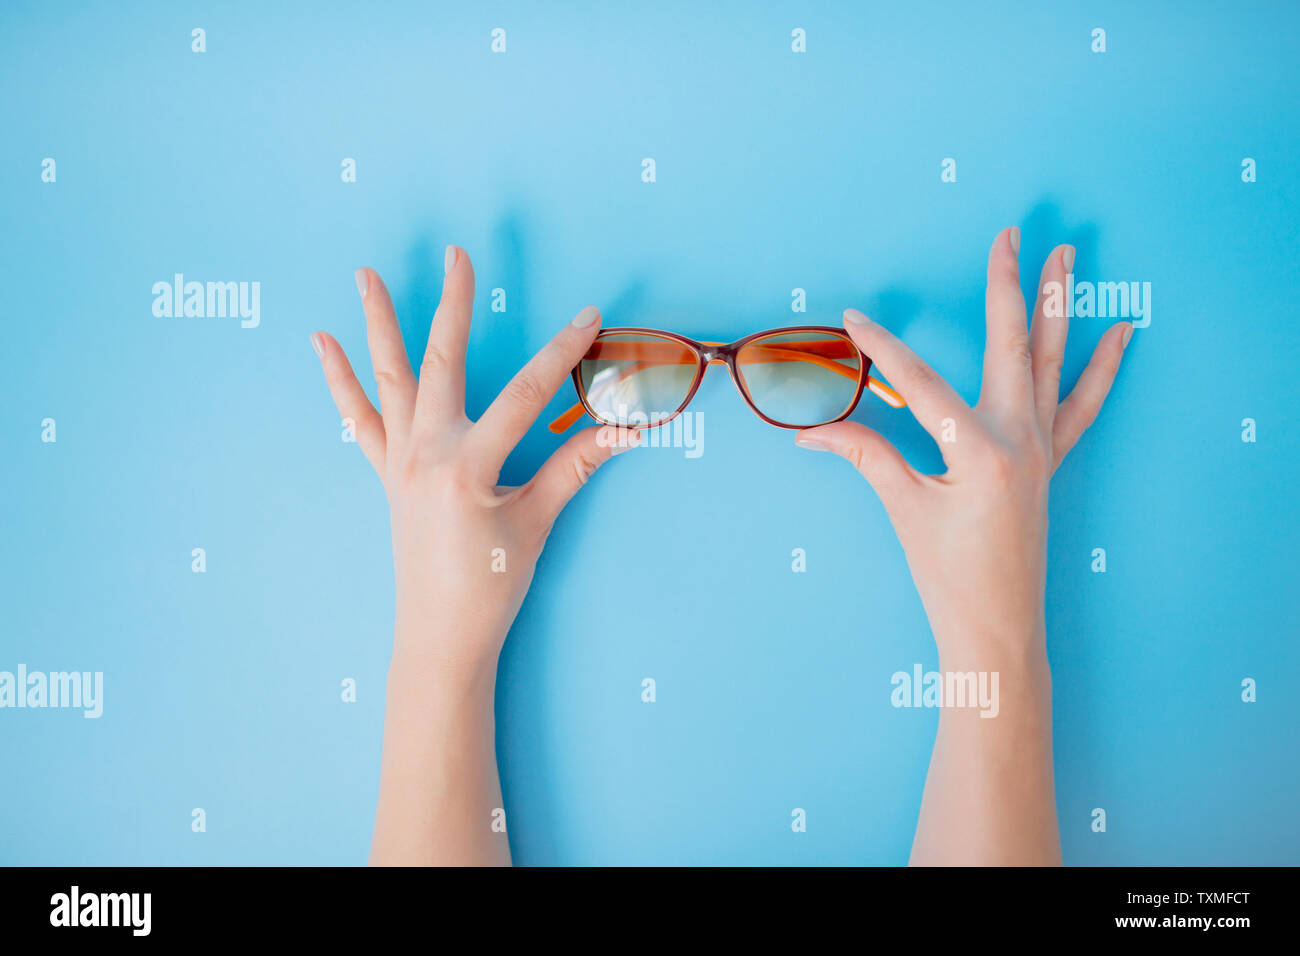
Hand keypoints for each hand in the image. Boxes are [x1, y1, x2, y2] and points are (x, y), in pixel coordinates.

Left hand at [312, 246, 636, 673]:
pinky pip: (359, 420)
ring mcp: (400, 461)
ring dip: (376, 324)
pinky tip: (322, 344)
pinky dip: (340, 382)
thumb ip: (576, 466)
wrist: (439, 637)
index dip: (564, 353)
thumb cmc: (489, 587)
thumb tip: (627, 429)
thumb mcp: (537, 524)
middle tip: (459, 254)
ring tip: (364, 273)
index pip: (528, 394)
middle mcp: (426, 453)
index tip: (589, 317)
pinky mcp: (387, 475)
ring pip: (388, 379)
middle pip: (443, 362)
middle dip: (454, 304)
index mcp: (468, 466)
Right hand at [798, 227, 1128, 664]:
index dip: (882, 349)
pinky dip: (1102, 369)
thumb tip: (812, 433)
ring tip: (1068, 256)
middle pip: (1011, 346)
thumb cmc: (950, 578)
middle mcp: (1019, 440)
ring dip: (1060, 307)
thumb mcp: (904, 511)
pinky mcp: (1049, 463)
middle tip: (1012, 234)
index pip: (920, 383)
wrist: (998, 630)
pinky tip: (1122, 333)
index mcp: (979, 451)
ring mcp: (1041, 449)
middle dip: (1007, 285)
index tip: (853, 318)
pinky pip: (1082, 406)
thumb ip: (866, 457)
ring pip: (1053, 363)